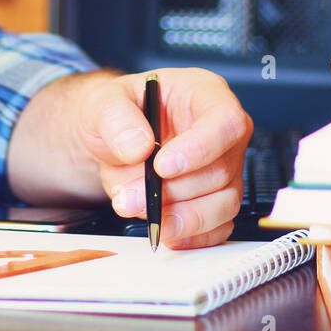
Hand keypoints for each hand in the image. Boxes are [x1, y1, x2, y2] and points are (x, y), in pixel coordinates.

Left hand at [76, 68, 250, 248]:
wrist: (111, 137)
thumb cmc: (120, 112)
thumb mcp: (105, 101)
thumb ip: (117, 119)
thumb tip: (138, 147)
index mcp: (206, 95)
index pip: (226, 122)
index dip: (200, 148)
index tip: (162, 166)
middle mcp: (222, 134)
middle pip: (221, 171)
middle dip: (172, 191)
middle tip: (131, 195)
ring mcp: (223, 169)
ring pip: (223, 204)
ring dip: (179, 217)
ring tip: (137, 210)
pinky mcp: (214, 200)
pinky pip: (217, 226)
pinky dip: (190, 235)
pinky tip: (163, 231)